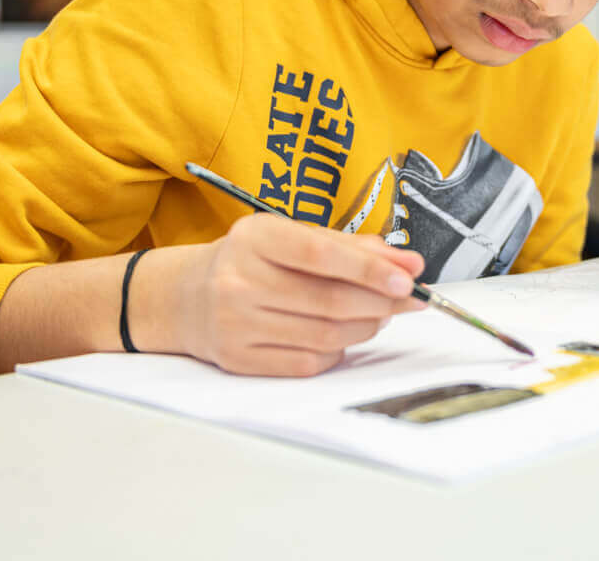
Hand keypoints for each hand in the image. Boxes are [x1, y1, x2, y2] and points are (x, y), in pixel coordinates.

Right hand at [177, 214, 425, 376]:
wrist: (187, 297)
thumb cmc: (253, 261)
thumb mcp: (292, 237)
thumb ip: (351, 247)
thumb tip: (409, 262)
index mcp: (254, 238)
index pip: (320, 254)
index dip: (370, 268)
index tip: (409, 276)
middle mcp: (239, 281)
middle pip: (329, 301)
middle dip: (382, 301)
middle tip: (411, 297)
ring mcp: (236, 324)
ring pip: (325, 335)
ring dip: (367, 325)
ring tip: (380, 313)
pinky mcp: (240, 359)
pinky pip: (308, 362)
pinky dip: (338, 349)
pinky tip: (342, 334)